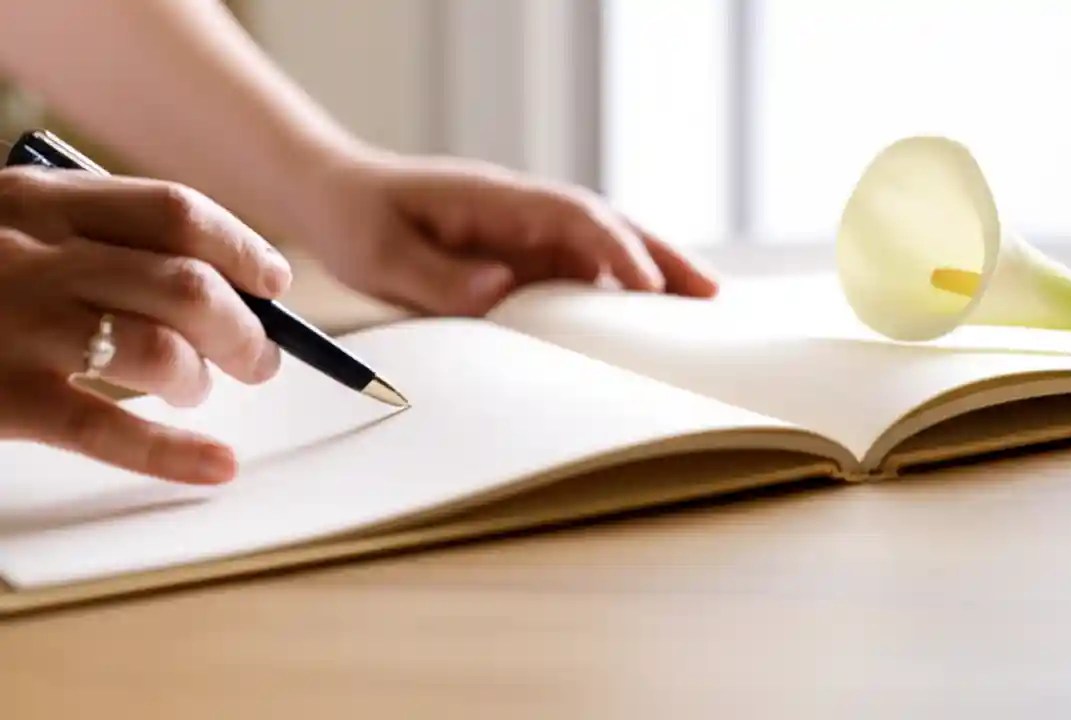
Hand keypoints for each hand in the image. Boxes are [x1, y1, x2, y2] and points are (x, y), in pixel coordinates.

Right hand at [0, 167, 291, 483]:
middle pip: (186, 286)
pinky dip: (175, 454)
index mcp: (39, 202)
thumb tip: (209, 281)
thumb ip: (86, 235)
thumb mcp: (5, 223)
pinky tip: (216, 466)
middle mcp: (33, 257)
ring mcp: (16, 329)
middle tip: (260, 358)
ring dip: (205, 379)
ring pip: (159, 353)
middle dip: (245, 328)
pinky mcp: (1, 400)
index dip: (241, 249)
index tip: (272, 280)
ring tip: (203, 391)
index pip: (174, 214)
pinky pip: (107, 431)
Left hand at [285, 149, 718, 315]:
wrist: (341, 198)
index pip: (571, 217)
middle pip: (608, 225)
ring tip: (702, 308)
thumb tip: (503, 291)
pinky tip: (645, 319)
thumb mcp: (381, 255)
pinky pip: (581, 271)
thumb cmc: (358, 220)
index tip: (649, 286)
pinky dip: (619, 289)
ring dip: (652, 272)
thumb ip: (437, 276)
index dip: (614, 250)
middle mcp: (523, 210)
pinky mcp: (523, 254)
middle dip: (661, 257)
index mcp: (494, 199)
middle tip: (712, 295)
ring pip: (604, 247)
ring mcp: (527, 231)